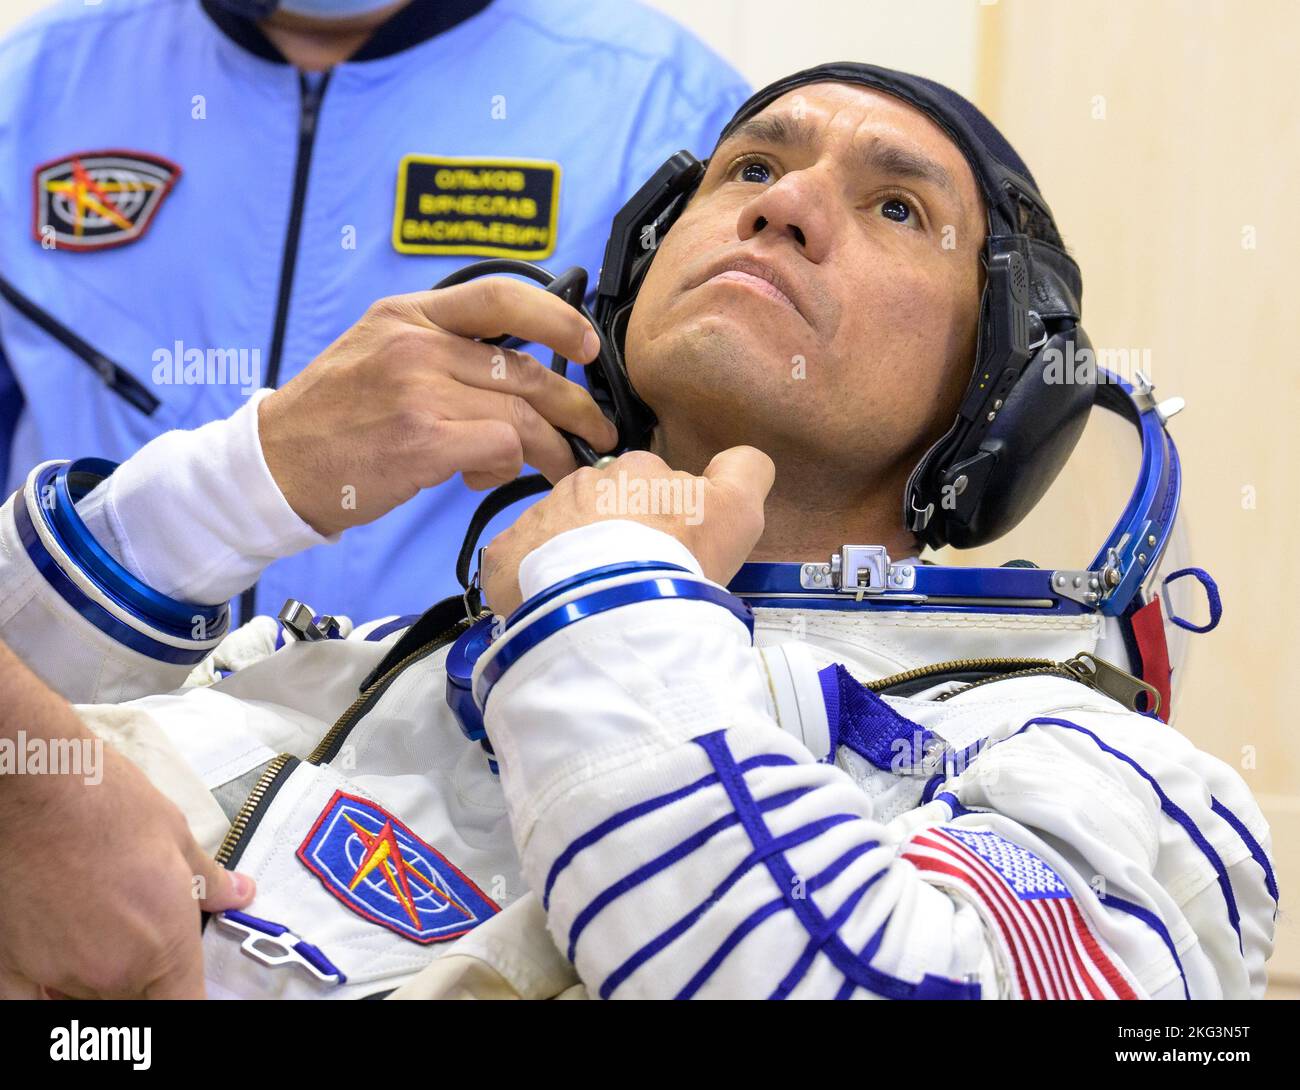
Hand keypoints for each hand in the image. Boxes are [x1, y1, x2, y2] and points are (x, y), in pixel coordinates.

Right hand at [0, 738, 255, 998]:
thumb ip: (208, 881)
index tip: (185, 984)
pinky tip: (54, 968)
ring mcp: (58, 973)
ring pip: (87, 999)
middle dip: (146, 979)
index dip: (189, 994)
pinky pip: (31, 1003)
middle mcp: (112, 972)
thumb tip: (238, 894)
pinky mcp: (11, 965)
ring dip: (97, 979)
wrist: (41, 788)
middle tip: (141, 934)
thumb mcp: (178, 837)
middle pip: (136, 1002)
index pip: (186, 1004)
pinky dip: (45, 994)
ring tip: (98, 928)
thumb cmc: (109, 804)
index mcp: (164, 946)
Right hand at [260, 278, 618, 534]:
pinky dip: (511, 466)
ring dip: (555, 447)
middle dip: (576, 406)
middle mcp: (415, 344)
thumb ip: (441, 352)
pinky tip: (493, 478)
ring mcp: (418, 392)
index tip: (589, 345)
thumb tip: (515, 381)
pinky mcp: (421, 441)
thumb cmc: (333, 418)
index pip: (501, 297)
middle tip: (599, 432)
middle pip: (524, 368)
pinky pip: (501, 446)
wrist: (275, 464)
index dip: (558, 317)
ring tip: (566, 468)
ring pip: (521, 413)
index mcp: (408, 314)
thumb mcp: (378, 354)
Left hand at [481, 447, 774, 615]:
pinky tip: (551, 608)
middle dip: (611, 535)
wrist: (614, 606)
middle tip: (629, 579)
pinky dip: (531, 582)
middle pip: (600, 507)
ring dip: (570, 557)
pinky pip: (516, 563)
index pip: (652, 484)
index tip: (668, 551)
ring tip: (590, 598)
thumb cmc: (679, 556)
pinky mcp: (505, 555)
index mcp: (638, 471)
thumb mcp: (738, 510)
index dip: (662, 518)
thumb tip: (738, 458)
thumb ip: (745, 472)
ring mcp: (539, 516)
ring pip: (556, 533)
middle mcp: (583, 483)